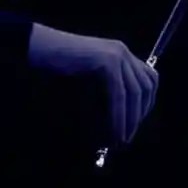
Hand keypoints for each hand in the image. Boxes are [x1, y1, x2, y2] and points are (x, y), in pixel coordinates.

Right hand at [27, 23, 158, 145]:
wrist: (39, 48)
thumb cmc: (57, 66)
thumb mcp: (88, 80)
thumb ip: (105, 94)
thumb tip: (119, 122)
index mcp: (120, 52)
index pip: (149, 77)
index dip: (147, 102)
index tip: (137, 122)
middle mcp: (122, 51)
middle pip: (146, 85)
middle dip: (140, 114)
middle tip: (129, 136)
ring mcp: (116, 54)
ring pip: (134, 93)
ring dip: (131, 120)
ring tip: (121, 139)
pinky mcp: (107, 62)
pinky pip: (119, 95)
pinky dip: (119, 117)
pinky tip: (115, 132)